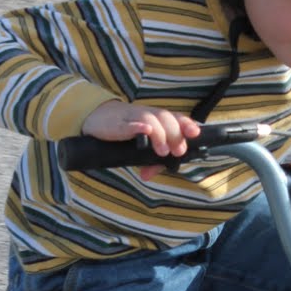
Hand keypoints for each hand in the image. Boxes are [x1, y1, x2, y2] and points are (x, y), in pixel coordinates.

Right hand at [82, 101, 199, 177]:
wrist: (95, 118)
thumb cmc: (122, 133)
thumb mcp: (137, 148)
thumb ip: (146, 161)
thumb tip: (148, 174)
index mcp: (156, 120)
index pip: (175, 118)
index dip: (186, 124)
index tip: (195, 134)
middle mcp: (147, 115)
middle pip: (166, 118)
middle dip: (175, 134)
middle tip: (177, 151)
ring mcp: (133, 117)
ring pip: (151, 119)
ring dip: (160, 134)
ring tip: (162, 151)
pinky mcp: (117, 122)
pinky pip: (129, 122)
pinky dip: (138, 126)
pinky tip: (145, 130)